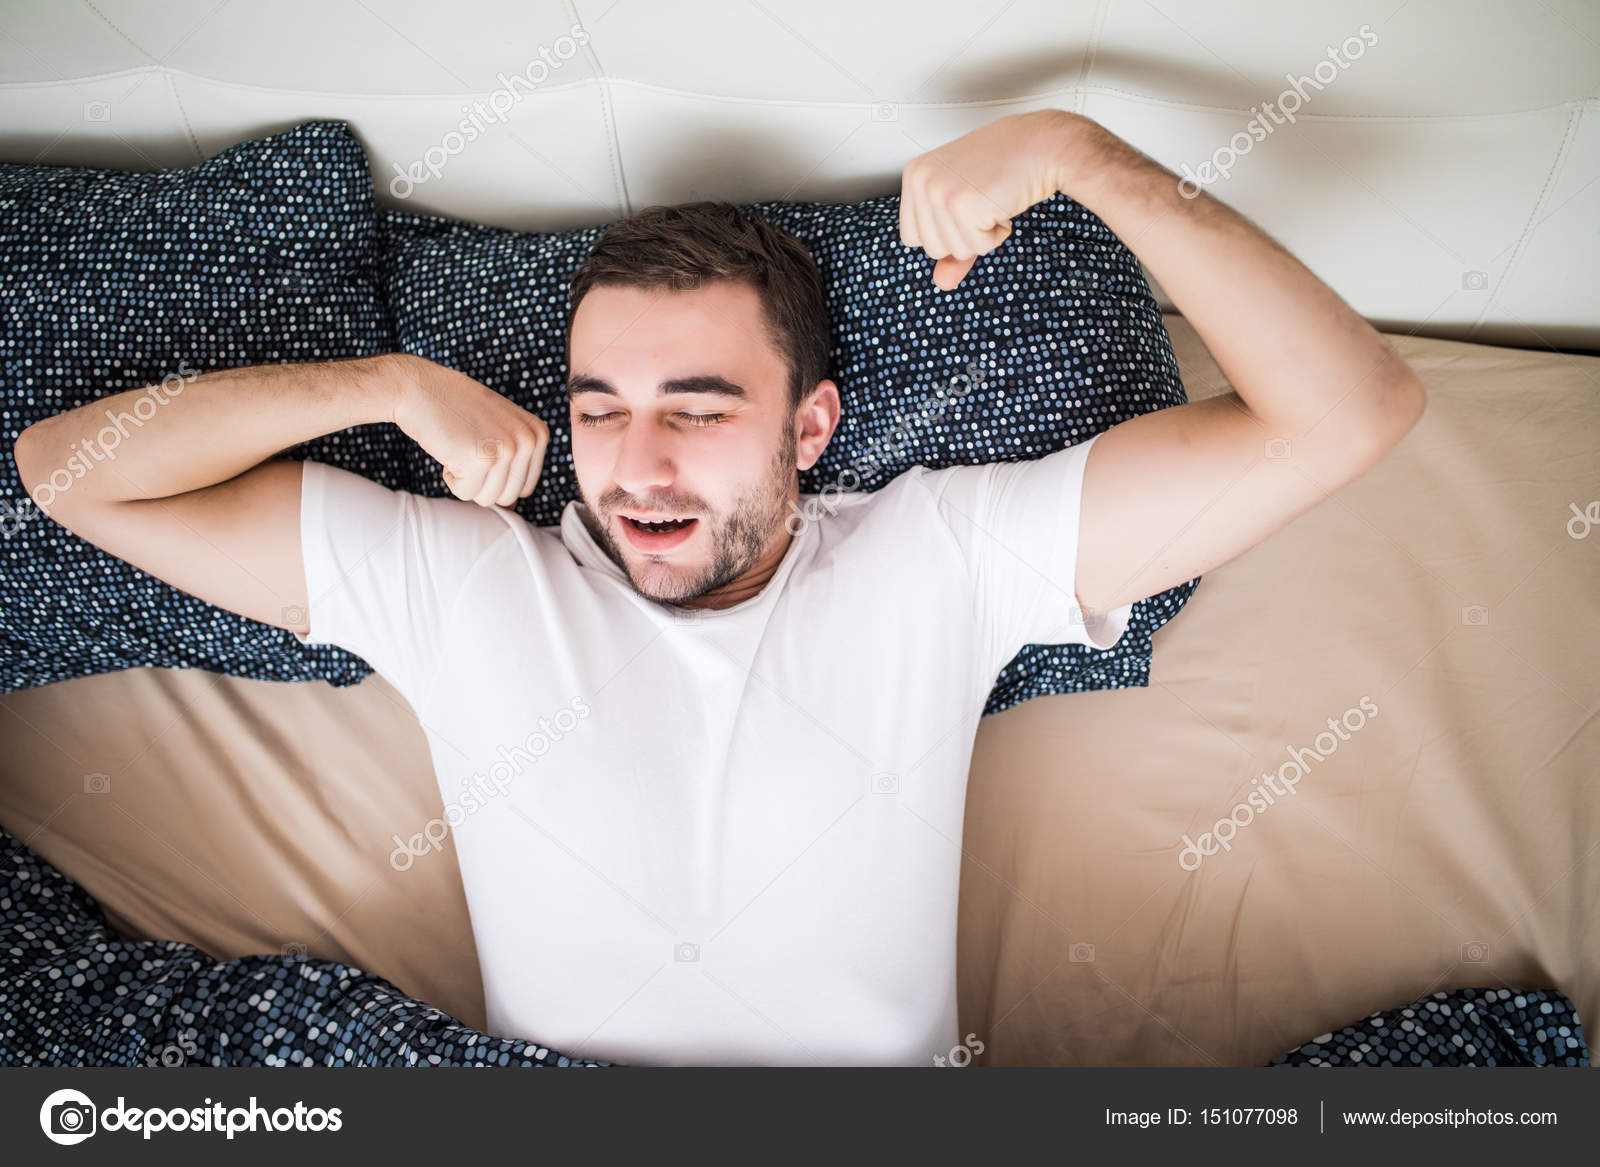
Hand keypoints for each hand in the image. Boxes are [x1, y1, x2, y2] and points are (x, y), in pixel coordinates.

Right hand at [391, 355, 550, 506]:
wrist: (419, 388)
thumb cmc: (454, 406)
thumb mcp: (497, 428)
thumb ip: (513, 462)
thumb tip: (513, 506)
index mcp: (538, 433)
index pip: (525, 486)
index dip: (497, 476)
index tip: (482, 448)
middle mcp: (529, 441)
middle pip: (508, 496)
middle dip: (483, 481)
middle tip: (468, 447)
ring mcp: (507, 450)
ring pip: (488, 498)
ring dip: (467, 479)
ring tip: (460, 446)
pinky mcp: (483, 460)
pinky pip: (466, 493)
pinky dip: (451, 478)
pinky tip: (450, 447)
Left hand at [898, 109, 1080, 289]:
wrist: (1040, 145)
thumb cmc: (1004, 167)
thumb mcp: (965, 204)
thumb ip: (950, 243)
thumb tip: (941, 282)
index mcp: (914, 175)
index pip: (911, 237)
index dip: (943, 233)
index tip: (964, 208)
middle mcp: (921, 182)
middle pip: (932, 249)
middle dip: (963, 235)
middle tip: (981, 202)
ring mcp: (939, 194)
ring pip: (954, 252)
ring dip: (981, 235)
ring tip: (991, 202)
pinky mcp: (962, 207)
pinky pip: (978, 248)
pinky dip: (997, 234)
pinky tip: (1001, 205)